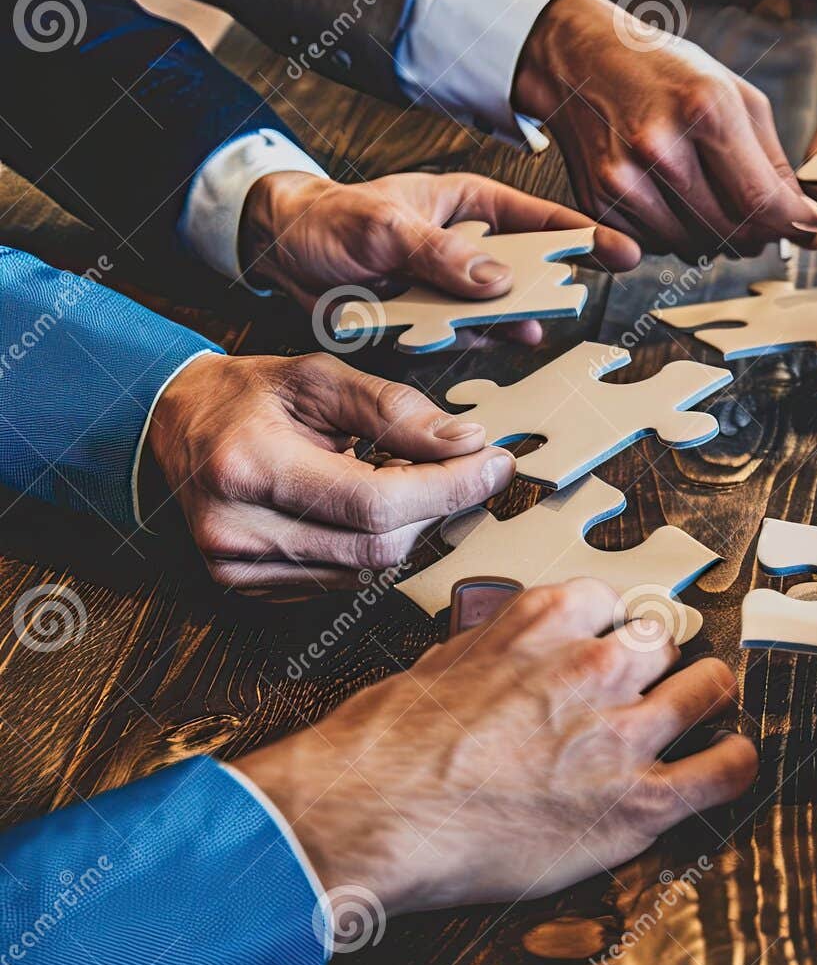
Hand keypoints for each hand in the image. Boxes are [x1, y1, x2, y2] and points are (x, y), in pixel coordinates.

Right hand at [145, 353, 513, 590]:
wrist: (173, 425)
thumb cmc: (249, 395)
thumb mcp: (319, 377)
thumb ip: (395, 409)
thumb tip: (467, 443)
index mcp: (248, 467)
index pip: (375, 503)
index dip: (448, 488)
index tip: (495, 464)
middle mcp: (236, 530)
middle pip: (377, 546)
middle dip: (439, 508)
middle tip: (470, 469)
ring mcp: (237, 568)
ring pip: (366, 571)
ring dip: (411, 528)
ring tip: (413, 479)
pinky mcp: (247, 587)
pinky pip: (341, 580)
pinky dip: (374, 544)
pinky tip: (373, 507)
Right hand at [235, 578, 757, 914]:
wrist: (369, 815)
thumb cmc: (386, 747)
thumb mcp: (442, 661)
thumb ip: (497, 650)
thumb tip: (509, 654)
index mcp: (546, 621)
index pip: (614, 600)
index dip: (613, 628)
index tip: (614, 642)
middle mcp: (595, 666)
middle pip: (664, 640)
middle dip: (657, 664)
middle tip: (647, 688)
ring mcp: (623, 732)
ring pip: (708, 688)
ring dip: (705, 700)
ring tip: (699, 714)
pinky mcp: (638, 801)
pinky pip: (727, 769)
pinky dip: (736, 764)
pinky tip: (730, 763)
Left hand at [238, 170, 640, 343]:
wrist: (279, 252)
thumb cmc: (330, 219)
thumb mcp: (384, 227)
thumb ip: (441, 253)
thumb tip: (499, 281)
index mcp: (470, 205)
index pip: (540, 218)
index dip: (583, 234)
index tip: (623, 252)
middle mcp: (470, 247)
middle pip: (529, 268)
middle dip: (551, 286)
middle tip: (570, 304)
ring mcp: (455, 285)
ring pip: (501, 309)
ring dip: (509, 322)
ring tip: (524, 333)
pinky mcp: (435, 320)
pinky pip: (467, 337)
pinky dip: (473, 345)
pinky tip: (479, 348)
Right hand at [513, 0, 816, 257]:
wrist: (581, 58)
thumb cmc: (664, 72)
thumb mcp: (733, 95)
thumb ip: (772, 160)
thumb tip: (802, 217)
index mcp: (704, 111)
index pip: (761, 201)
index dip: (792, 224)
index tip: (807, 229)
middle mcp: (660, 148)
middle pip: (733, 231)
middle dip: (758, 232)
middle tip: (759, 214)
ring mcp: (625, 178)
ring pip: (697, 248)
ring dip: (715, 236)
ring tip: (706, 193)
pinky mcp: (600, 201)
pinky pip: (657, 246)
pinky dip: (674, 233)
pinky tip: (667, 195)